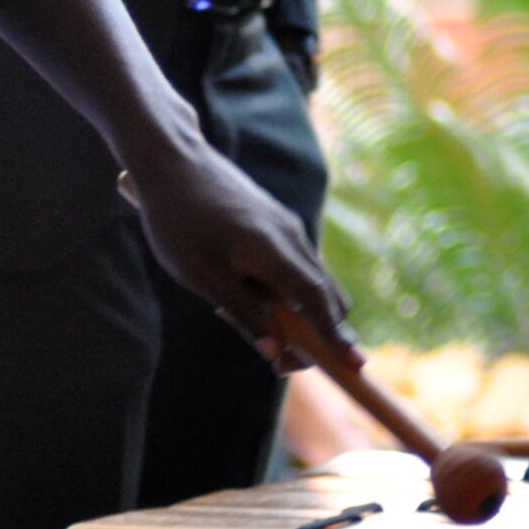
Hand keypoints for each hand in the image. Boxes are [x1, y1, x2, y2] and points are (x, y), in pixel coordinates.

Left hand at [118, 157, 360, 372]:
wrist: (174, 163)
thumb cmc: (179, 222)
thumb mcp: (202, 277)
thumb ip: (242, 312)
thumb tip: (276, 349)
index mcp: (275, 252)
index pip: (317, 302)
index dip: (335, 336)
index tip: (353, 364)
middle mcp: (292, 238)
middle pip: (323, 294)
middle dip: (320, 333)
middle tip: (297, 365)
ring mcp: (287, 228)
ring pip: (309, 280)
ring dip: (299, 313)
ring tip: (268, 335)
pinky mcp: (277, 223)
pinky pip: (294, 266)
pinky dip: (287, 292)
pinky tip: (251, 299)